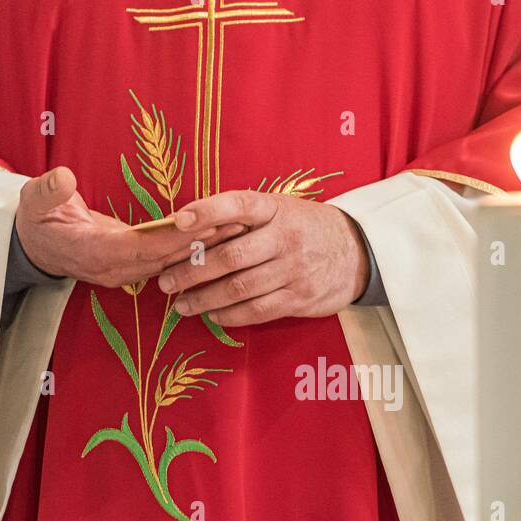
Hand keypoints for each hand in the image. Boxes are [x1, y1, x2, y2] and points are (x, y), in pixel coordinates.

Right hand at [15, 167, 238, 287]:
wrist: (35, 248)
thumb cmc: (35, 220)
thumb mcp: (32, 201)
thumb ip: (48, 191)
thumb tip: (63, 178)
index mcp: (93, 253)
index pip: (139, 248)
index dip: (171, 238)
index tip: (199, 224)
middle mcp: (115, 269)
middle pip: (165, 258)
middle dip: (201, 243)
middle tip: (236, 223)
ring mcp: (127, 271)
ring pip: (172, 262)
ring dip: (205, 247)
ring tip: (239, 228)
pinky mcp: (135, 267)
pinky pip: (169, 259)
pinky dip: (194, 247)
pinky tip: (220, 234)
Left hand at [157, 190, 370, 326]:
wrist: (355, 252)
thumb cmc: (303, 228)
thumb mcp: (280, 209)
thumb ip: (243, 217)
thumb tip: (188, 227)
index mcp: (276, 209)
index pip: (239, 205)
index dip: (207, 212)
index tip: (178, 221)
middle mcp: (285, 238)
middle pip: (231, 256)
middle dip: (192, 270)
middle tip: (165, 281)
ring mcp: (294, 270)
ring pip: (240, 288)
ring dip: (205, 299)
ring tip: (181, 305)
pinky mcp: (300, 298)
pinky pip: (258, 310)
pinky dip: (230, 315)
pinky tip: (212, 316)